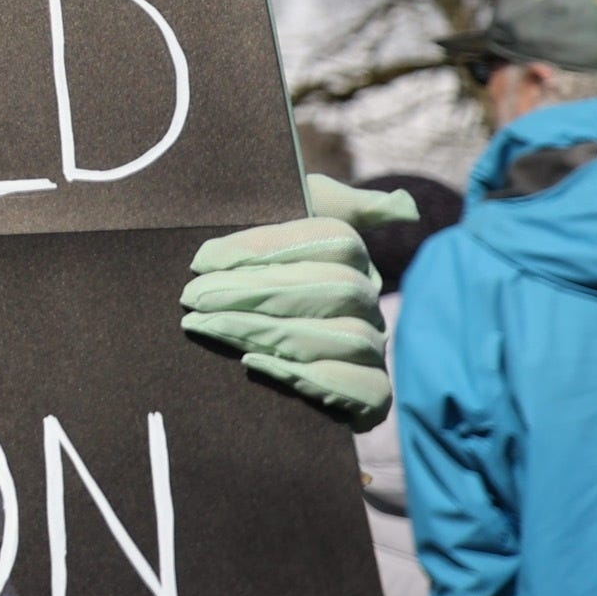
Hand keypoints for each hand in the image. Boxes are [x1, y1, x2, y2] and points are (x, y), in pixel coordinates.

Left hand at [179, 173, 414, 430]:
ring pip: (349, 336)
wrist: (229, 341)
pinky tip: (256, 363)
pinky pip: (368, 390)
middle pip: (339, 288)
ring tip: (209, 327)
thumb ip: (324, 199)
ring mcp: (373, 348)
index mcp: (350, 254)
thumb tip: (404, 207)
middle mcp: (370, 300)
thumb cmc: (244, 269)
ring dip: (271, 332)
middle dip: (259, 292)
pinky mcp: (373, 396)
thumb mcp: (274, 220)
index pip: (333, 240)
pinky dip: (313, 378)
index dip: (267, 247)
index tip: (200, 260)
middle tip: (192, 298)